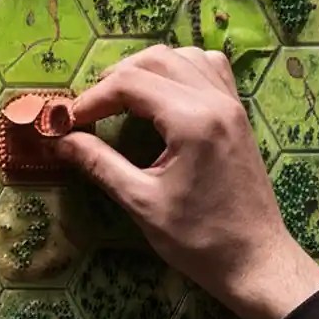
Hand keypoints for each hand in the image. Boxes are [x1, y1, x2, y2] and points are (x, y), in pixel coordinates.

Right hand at [56, 45, 318, 318]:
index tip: (69, 122)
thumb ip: (100, 163)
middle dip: (115, 78)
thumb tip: (62, 141)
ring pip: (183, 57)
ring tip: (123, 98)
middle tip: (92, 110)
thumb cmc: (199, 239)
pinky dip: (180, 70)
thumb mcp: (141, 202)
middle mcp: (215, 101)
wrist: (256, 261)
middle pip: (155, 59)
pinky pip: (209, 69)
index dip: (93, 98)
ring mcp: (232, 104)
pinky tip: (164, 95)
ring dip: (147, 68)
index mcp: (192, 121)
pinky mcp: (238, 115)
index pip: (130, 83)